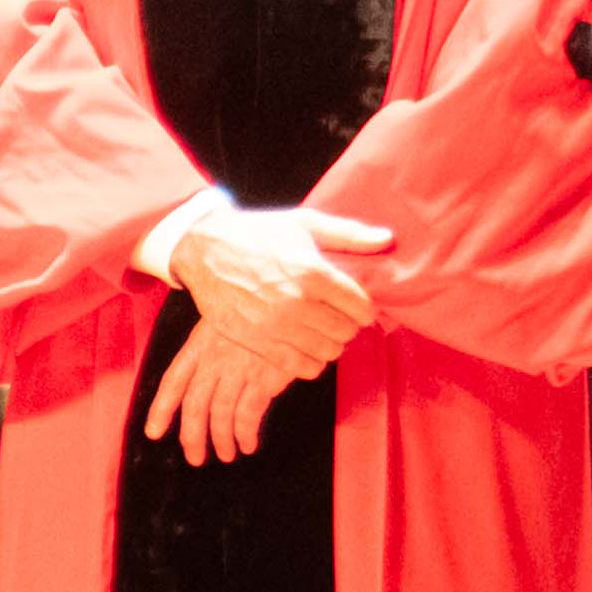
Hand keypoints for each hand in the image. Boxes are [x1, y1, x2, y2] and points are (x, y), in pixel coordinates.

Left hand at [143, 320, 301, 464]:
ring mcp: (238, 368)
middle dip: (192, 437)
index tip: (153, 432)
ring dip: (222, 440)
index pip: (174, 380)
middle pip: (194, 405)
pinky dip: (246, 434)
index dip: (161, 409)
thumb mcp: (229, 319)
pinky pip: (248, 415)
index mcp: (201, 343)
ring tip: (227, 454)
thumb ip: (216, 345)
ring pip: (219, 414)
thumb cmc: (263, 310)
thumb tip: (208, 376)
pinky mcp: (263, 377)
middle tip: (195, 458)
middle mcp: (214, 359)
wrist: (291, 299)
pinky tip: (249, 444)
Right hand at [166, 205, 392, 377]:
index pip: (362, 308)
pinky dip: (310, 361)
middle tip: (339, 316)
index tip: (357, 304)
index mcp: (312, 273)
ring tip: (322, 329)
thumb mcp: (305, 224)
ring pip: (327, 352)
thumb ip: (349, 235)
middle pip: (346, 332)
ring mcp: (273, 325)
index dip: (365, 308)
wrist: (204, 249)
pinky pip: (300, 366)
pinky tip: (305, 344)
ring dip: (331, 344)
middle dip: (348, 325)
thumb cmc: (260, 234)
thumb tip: (387, 239)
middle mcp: (295, 302)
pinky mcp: (255, 341)